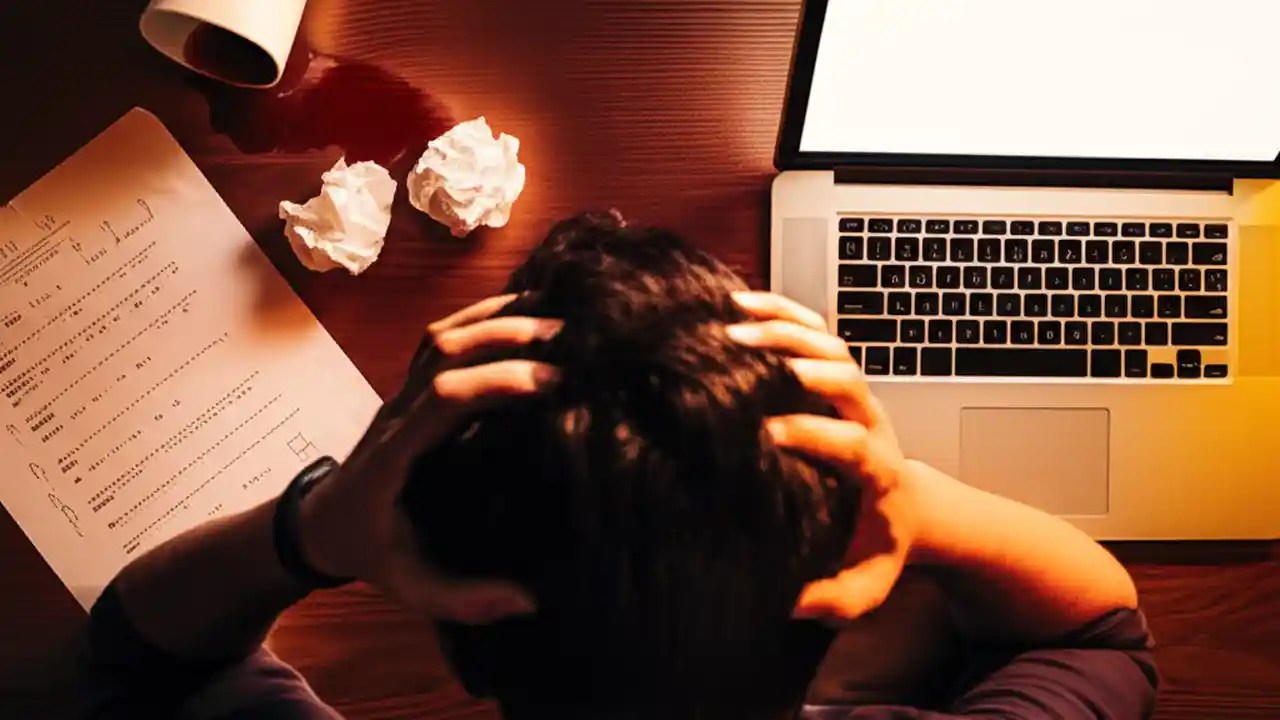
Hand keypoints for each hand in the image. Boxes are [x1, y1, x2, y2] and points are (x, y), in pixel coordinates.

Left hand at [297, 294, 561, 622]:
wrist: (321, 524)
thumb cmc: (369, 551)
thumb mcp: (408, 586)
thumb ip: (463, 598)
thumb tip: (528, 600)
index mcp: (395, 455)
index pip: (442, 398)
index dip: (495, 382)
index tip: (552, 386)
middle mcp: (396, 413)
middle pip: (444, 352)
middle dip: (506, 338)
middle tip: (570, 340)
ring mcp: (399, 394)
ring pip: (440, 336)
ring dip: (496, 319)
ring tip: (557, 316)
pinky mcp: (408, 386)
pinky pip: (439, 338)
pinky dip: (480, 315)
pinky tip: (521, 308)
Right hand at [727, 291, 918, 621]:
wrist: (908, 508)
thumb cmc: (879, 546)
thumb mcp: (865, 585)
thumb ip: (834, 598)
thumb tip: (788, 600)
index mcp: (878, 470)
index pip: (855, 442)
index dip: (818, 433)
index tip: (772, 433)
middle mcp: (871, 420)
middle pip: (844, 376)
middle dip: (797, 361)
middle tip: (743, 353)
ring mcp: (856, 393)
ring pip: (830, 345)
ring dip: (784, 328)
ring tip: (732, 320)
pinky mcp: (838, 375)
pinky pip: (816, 331)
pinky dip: (783, 311)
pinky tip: (739, 301)